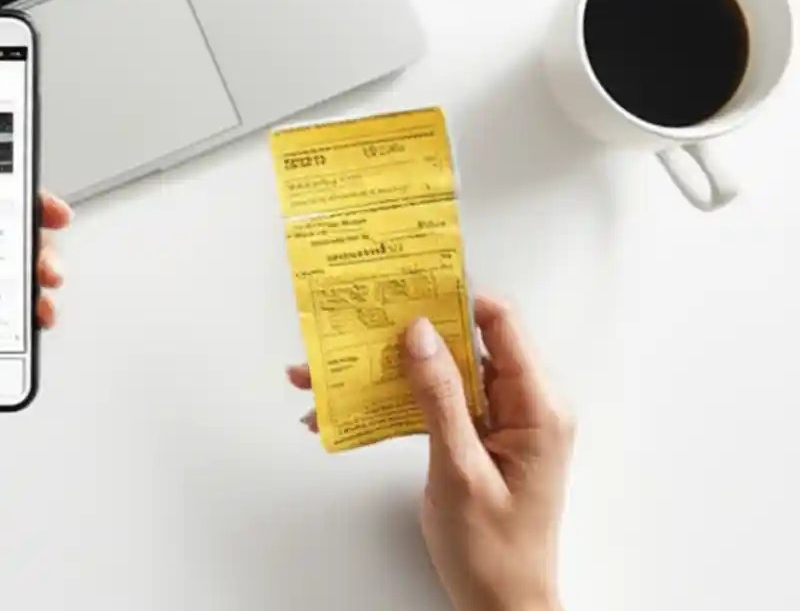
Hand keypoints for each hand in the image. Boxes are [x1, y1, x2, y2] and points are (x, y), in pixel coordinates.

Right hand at [286, 297, 574, 610]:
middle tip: (349, 324)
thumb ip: (441, 398)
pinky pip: (433, 403)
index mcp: (537, 405)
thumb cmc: (495, 551)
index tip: (405, 282)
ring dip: (383, 372)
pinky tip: (345, 409)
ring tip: (325, 374)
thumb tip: (420, 333)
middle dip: (401, 334)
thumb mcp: (460, 470)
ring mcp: (499, 421)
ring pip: (438, 372)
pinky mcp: (476, 438)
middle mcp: (522, 403)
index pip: (500, 322)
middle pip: (461, 343)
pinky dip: (391, 403)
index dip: (454, 296)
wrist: (502, 606)